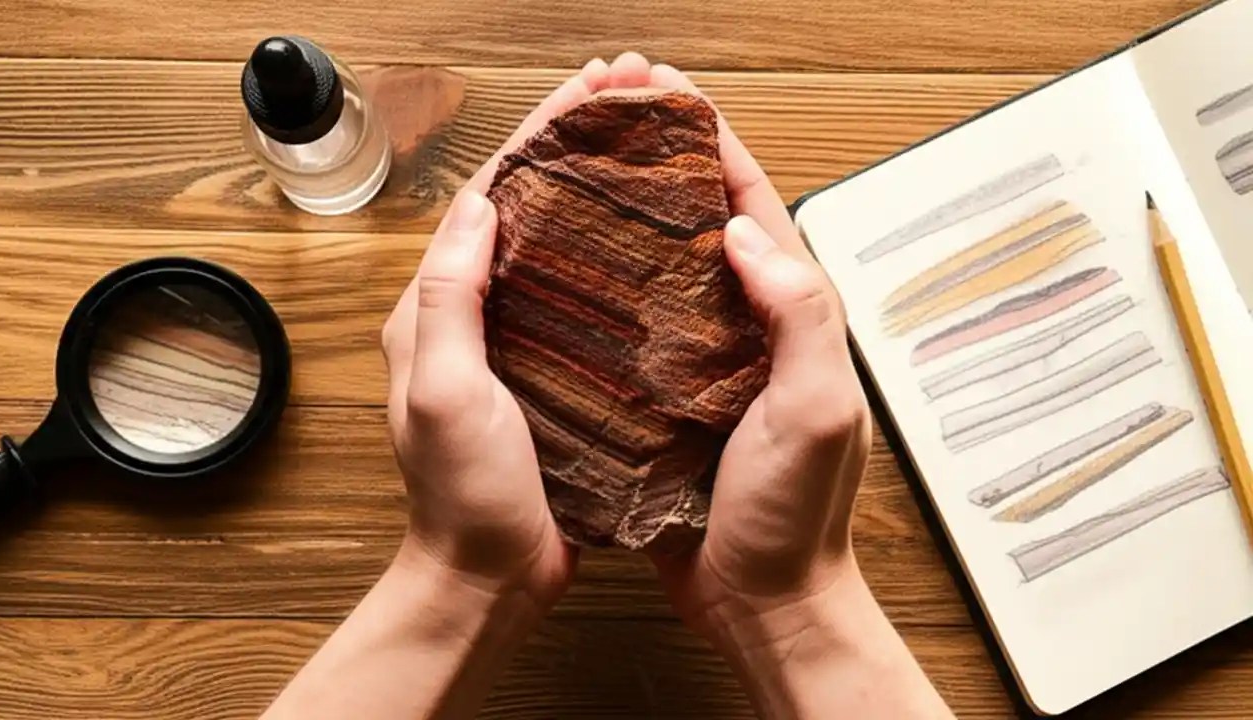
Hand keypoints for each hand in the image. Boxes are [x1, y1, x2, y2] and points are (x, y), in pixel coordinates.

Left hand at [381, 53, 661, 612]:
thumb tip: (477, 203)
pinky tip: (653, 238)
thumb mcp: (442, 391)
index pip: (488, 195)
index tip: (586, 90)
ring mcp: (517, 343)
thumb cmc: (462, 495)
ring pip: (560, 243)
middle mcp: (474, 315)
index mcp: (437, 308)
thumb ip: (449, 298)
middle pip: (527, 204)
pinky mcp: (555, 374)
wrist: (489, 577)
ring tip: (644, 143)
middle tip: (627, 93)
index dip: (538, 135)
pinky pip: (585, 296)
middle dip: (573, 142)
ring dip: (598, 187)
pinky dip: (614, 255)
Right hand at [645, 65, 950, 719]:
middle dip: (665, 171)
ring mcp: (706, 368)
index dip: (715, 148)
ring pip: (664, 276)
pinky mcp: (666, 406)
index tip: (672, 100)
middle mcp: (750, 334)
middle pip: (705, 230)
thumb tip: (741, 230)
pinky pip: (635, 335)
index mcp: (794, 321)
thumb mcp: (816, 408)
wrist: (763, 601)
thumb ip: (799, 314)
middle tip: (616, 125)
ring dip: (631, 226)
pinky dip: (607, 297)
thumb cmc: (796, 517)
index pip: (755, 210)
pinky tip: (565, 279)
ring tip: (581, 181)